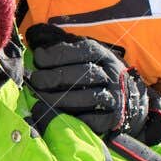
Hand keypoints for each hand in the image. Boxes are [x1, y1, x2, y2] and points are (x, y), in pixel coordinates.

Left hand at [25, 24, 160, 141]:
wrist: (126, 98)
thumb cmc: (92, 73)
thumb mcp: (81, 55)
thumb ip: (60, 48)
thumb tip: (34, 40)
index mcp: (102, 55)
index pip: (82, 51)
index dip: (58, 54)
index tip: (38, 59)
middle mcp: (111, 73)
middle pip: (83, 73)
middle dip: (54, 77)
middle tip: (35, 82)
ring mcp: (115, 96)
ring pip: (88, 97)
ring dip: (60, 99)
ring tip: (40, 99)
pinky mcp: (114, 118)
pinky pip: (94, 120)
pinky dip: (76, 119)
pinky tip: (58, 115)